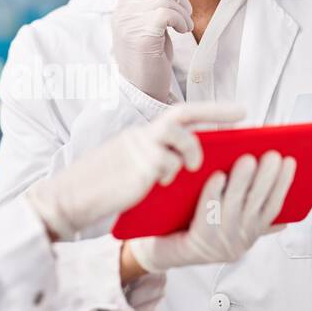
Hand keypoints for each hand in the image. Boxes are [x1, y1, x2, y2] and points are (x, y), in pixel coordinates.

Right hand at [25, 101, 244, 240]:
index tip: (241, 110)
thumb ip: (157, 160)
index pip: (180, 114)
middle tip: (242, 115)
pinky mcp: (136, 168)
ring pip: (177, 135)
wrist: (69, 199)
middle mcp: (141, 136)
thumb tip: (193, 163)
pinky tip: (162, 184)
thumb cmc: (103, 190)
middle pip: (182, 114)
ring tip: (193, 166)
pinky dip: (171, 172)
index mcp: (141, 135)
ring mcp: (138, 149)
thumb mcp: (133, 168)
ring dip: (192, 148)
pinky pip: (166, 164)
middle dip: (215, 112)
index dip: (211, 110)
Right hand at [109, 0, 192, 101]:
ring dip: (182, 12)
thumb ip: (150, 8)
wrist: (141, 88)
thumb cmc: (148, 59)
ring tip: (184, 27)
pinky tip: (182, 32)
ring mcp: (129, 22)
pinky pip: (168, 13)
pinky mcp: (142, 32)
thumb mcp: (145, 27)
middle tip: (187, 14)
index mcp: (120, 9)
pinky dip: (180, 20)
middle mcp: (121, 12)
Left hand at [128, 151, 296, 272]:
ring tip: (248, 159)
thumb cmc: (193, 227)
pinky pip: (208, 214)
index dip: (283, 184)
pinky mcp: (198, 241)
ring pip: (235, 207)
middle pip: (257, 205)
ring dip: (244, 183)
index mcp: (249, 234)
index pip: (273, 207)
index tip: (289, 161)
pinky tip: (218, 175)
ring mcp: (219, 243)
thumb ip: (249, 208)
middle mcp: (238, 241)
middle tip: (272, 155)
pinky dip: (214, 194)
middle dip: (267, 179)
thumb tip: (274, 186)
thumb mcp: (227, 220)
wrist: (161, 250)